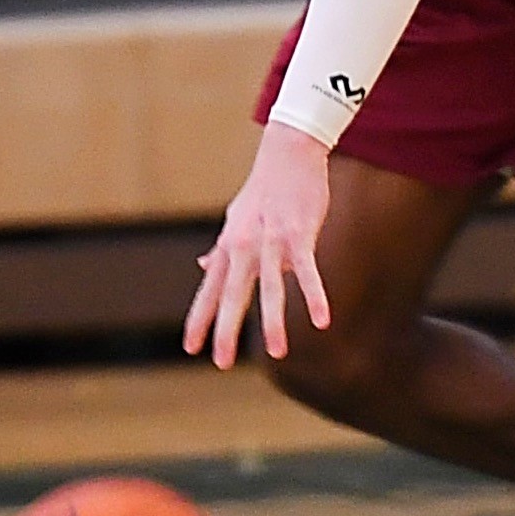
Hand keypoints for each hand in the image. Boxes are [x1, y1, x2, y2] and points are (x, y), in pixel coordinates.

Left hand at [183, 122, 332, 367]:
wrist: (287, 153)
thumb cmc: (264, 190)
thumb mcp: (235, 220)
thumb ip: (221, 249)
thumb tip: (203, 268)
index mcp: (229, 246)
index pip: (209, 290)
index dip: (200, 319)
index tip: (191, 348)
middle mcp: (244, 247)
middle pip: (233, 294)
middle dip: (226, 330)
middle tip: (221, 362)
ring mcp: (272, 241)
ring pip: (270, 288)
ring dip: (274, 322)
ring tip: (279, 353)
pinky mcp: (299, 235)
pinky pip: (307, 271)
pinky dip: (315, 295)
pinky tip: (323, 320)